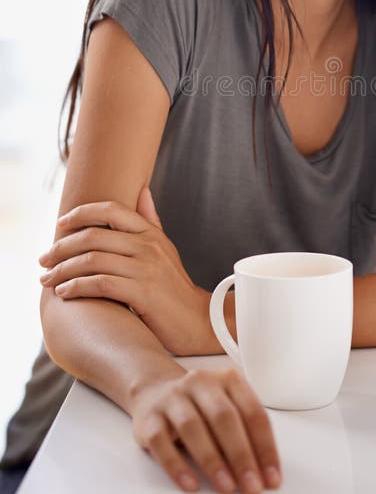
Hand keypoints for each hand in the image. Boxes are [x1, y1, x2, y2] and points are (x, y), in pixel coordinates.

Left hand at [39, 188, 213, 354]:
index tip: (60, 225)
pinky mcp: (143, 293)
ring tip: (47, 280)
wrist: (197, 320)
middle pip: (94, 235)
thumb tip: (142, 191)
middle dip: (61, 247)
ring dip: (63, 270)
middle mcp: (148, 246)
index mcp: (151, 233)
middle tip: (43, 260)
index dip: (81, 213)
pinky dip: (77, 287)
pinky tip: (64, 292)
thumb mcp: (165, 248)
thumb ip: (151, 220)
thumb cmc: (174, 286)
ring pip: (93, 260)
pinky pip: (101, 284)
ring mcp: (147, 269)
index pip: (111, 210)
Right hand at [130, 366, 281, 493]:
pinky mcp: (149, 418)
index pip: (253, 412)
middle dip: (241, 455)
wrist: (154, 392)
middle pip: (224, 418)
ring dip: (212, 461)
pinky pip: (161, 442)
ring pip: (192, 427)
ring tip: (227, 487)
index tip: (272, 477)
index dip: (265, 447)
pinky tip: (190, 484)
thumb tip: (263, 471)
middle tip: (252, 486)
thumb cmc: (200, 407)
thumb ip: (245, 432)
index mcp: (228, 379)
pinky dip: (176, 466)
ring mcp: (173, 398)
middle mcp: (201, 383)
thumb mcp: (227, 407)